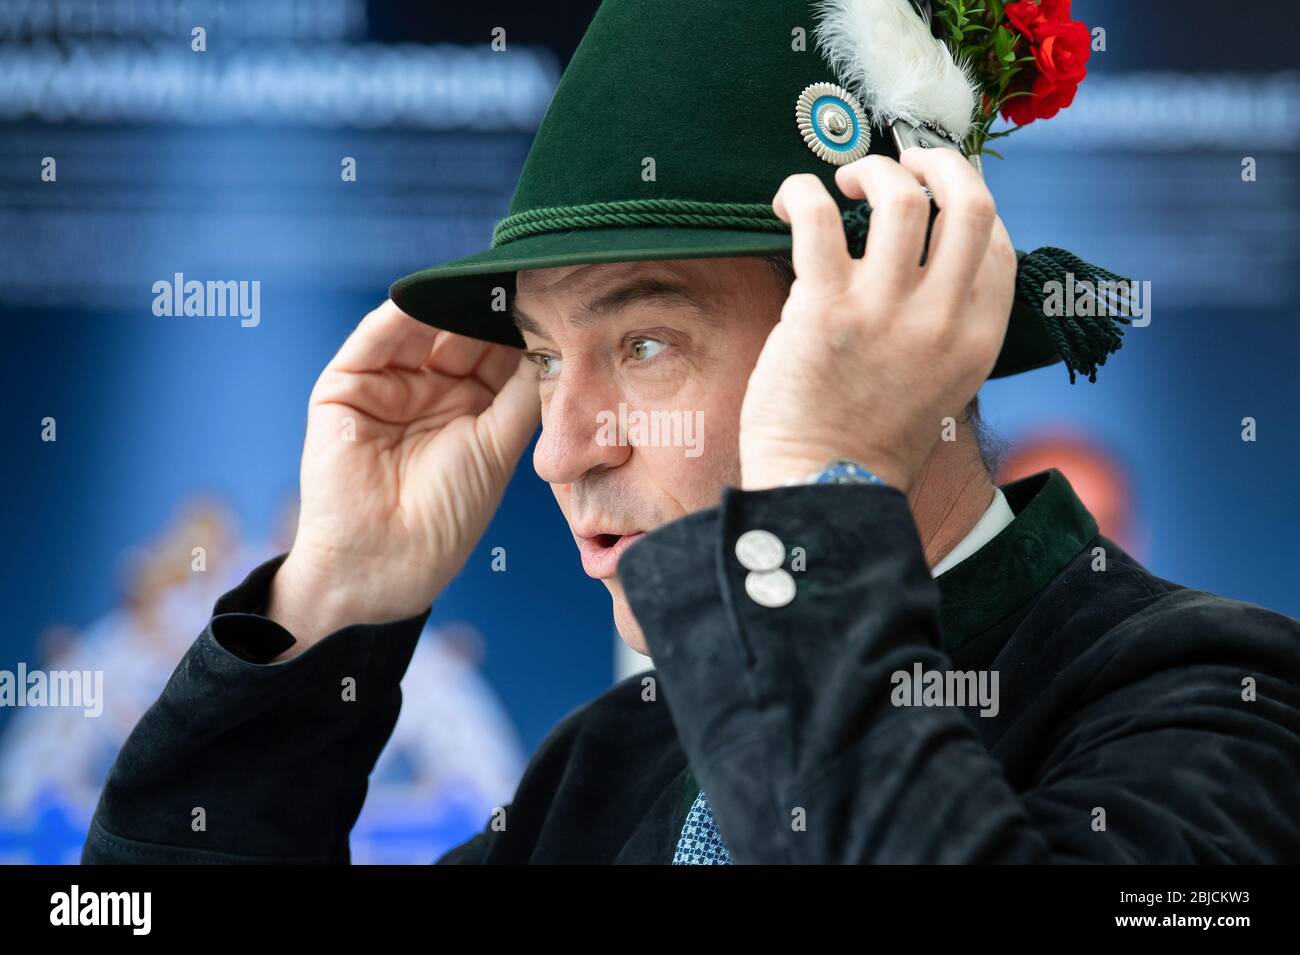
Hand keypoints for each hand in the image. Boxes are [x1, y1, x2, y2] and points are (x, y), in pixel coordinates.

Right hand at [268, 300, 539, 654]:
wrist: (385, 563)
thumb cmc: (447, 518)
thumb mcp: (497, 448)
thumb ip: (520, 393)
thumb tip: (551, 345)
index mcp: (471, 411)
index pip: (496, 355)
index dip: (517, 328)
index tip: (547, 298)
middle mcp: (431, 392)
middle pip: (461, 335)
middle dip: (485, 308)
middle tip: (515, 277)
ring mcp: (389, 386)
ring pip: (421, 329)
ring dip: (447, 304)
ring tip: (477, 282)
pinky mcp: (346, 387)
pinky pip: (372, 340)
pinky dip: (398, 315)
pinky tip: (428, 297)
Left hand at [739, 148, 1015, 493]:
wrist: (824, 487)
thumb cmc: (873, 436)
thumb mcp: (945, 382)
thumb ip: (949, 323)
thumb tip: (929, 260)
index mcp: (978, 336)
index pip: (997, 238)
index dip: (966, 198)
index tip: (936, 189)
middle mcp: (943, 318)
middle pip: (967, 201)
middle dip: (936, 159)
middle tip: (903, 158)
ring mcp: (884, 311)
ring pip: (899, 197)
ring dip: (872, 170)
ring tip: (848, 181)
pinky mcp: (824, 309)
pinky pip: (816, 216)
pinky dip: (801, 191)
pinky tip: (791, 200)